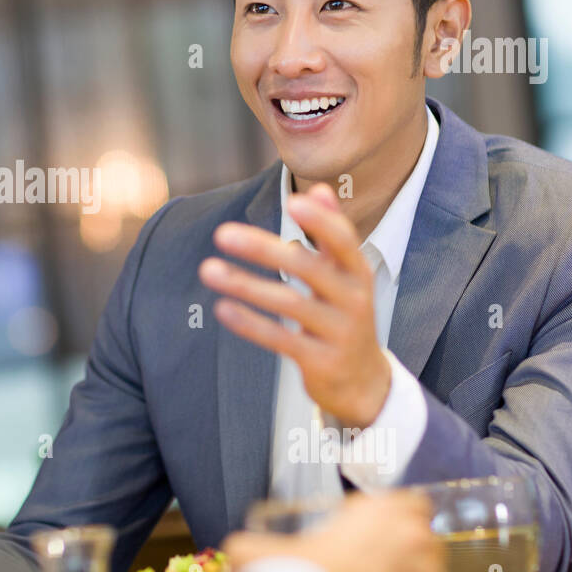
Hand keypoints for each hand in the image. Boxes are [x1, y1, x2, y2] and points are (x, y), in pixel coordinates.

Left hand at [198, 182, 389, 427]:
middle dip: (264, 248)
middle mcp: (354, 300)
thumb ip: (331, 236)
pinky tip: (222, 308)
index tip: (293, 201)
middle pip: (308, 268)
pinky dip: (251, 323)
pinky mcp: (321, 361)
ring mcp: (339, 332)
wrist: (364, 382)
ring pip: (289, 304)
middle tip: (223, 233)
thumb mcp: (346, 276)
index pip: (343, 241)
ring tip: (208, 270)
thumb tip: (321, 190)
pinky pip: (281, 339)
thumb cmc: (345, 316)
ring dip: (246, 285)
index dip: (322, 221)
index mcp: (357, 273)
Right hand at [224, 491, 444, 571]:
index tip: (377, 530)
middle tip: (375, 564)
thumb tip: (239, 548)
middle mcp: (413, 541)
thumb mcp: (258, 552)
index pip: (410, 502)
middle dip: (404, 547)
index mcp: (382, 512)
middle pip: (422, 536)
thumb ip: (253, 543)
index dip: (393, 516)